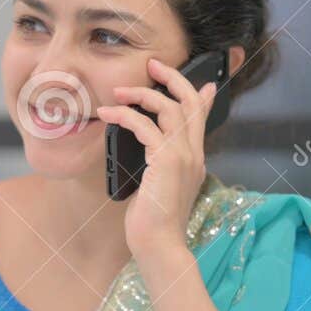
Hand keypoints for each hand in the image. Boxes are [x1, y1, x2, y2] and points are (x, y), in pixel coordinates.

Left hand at [97, 56, 217, 261]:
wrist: (160, 245)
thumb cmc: (154, 222)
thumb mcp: (160, 188)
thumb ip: (160, 166)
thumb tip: (152, 154)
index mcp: (194, 159)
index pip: (202, 117)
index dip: (201, 94)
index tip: (201, 80)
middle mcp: (193, 153)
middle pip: (189, 102)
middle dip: (171, 78)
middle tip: (152, 64)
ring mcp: (182, 156)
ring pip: (169, 108)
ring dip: (141, 94)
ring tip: (118, 92)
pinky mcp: (166, 161)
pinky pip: (145, 126)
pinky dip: (125, 116)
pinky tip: (108, 114)